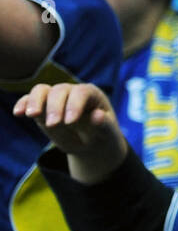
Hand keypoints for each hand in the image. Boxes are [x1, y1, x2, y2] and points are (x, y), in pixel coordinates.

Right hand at [13, 83, 127, 183]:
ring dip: (35, 101)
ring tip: (32, 115)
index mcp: (92, 94)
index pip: (81, 92)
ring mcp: (55, 98)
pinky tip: (18, 113)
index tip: (70, 122)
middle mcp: (72, 92)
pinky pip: (29, 100)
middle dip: (55, 107)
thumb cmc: (101, 133)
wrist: (91, 140)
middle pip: (60, 90)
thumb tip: (97, 115)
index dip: (74, 105)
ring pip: (42, 90)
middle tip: (54, 124)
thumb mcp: (107, 131)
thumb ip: (103, 124)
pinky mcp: (42, 106)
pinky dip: (23, 104)